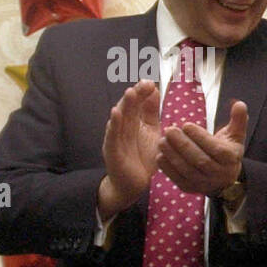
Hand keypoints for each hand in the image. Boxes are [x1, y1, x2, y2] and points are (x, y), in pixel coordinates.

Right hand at [98, 80, 161, 218]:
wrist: (133, 184)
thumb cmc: (141, 156)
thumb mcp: (151, 132)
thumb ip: (151, 113)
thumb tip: (154, 89)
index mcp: (133, 122)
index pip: (137, 104)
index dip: (143, 93)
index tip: (151, 83)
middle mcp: (122, 127)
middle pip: (128, 108)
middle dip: (135, 95)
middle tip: (144, 83)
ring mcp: (116, 138)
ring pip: (120, 119)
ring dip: (124, 105)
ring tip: (130, 92)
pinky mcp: (112, 151)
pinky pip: (112, 136)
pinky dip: (113, 125)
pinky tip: (115, 114)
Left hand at [157, 100, 247, 195]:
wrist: (224, 178)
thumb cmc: (227, 151)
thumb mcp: (235, 136)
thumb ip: (237, 119)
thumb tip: (239, 104)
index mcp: (230, 159)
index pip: (216, 149)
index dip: (200, 137)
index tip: (186, 124)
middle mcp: (219, 174)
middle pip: (200, 160)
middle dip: (183, 145)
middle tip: (169, 130)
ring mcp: (204, 183)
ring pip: (187, 170)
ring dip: (172, 155)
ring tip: (162, 140)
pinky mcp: (191, 188)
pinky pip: (177, 179)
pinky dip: (167, 167)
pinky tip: (160, 155)